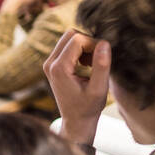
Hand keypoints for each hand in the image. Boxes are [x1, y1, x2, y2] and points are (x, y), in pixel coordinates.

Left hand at [43, 29, 110, 145]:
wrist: (75, 120)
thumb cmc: (88, 108)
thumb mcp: (99, 89)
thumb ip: (102, 66)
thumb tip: (105, 43)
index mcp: (59, 68)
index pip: (77, 39)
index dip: (94, 44)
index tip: (103, 59)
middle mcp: (50, 63)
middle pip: (71, 35)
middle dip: (88, 43)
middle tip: (98, 60)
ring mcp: (49, 63)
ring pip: (69, 39)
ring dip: (85, 47)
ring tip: (93, 65)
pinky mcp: (53, 64)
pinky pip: (67, 46)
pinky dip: (80, 51)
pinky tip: (87, 66)